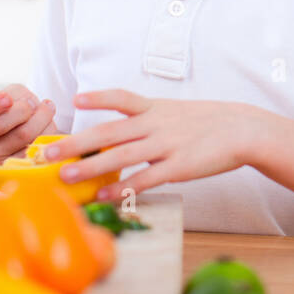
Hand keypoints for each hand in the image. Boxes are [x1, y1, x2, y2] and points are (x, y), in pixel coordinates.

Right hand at [0, 84, 57, 163]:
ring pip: (22, 135)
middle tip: (33, 102)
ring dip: (41, 117)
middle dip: (22, 110)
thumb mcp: (14, 92)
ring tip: (46, 109)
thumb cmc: (18, 104)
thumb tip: (23, 105)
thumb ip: (15, 95)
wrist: (30, 122)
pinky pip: (36, 145)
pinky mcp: (14, 164)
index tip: (7, 98)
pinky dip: (47, 130)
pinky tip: (47, 122)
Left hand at [45, 89, 266, 200]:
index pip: (122, 98)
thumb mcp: (178, 112)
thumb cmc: (210, 123)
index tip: (75, 98)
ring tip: (65, 177)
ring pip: (121, 156)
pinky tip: (104, 195)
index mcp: (156, 109)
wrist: (244, 130)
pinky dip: (123, 187)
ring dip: (90, 167)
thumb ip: (151, 119)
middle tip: (48, 151)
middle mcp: (156, 124)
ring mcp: (166, 145)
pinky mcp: (178, 166)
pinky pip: (145, 178)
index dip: (98, 98)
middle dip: (76, 142)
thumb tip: (125, 130)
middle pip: (109, 132)